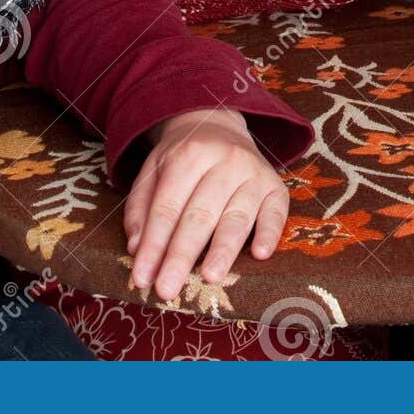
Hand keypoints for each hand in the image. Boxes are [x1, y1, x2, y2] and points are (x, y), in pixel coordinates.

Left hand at [124, 108, 289, 296]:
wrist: (220, 125)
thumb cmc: (183, 158)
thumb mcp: (153, 169)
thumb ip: (141, 207)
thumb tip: (137, 248)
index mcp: (189, 154)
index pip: (168, 207)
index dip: (154, 245)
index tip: (142, 278)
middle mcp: (225, 161)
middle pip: (200, 214)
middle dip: (181, 255)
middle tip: (167, 289)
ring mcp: (253, 173)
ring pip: (237, 216)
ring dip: (223, 249)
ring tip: (209, 277)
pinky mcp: (275, 186)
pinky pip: (276, 212)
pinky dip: (269, 233)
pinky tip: (260, 254)